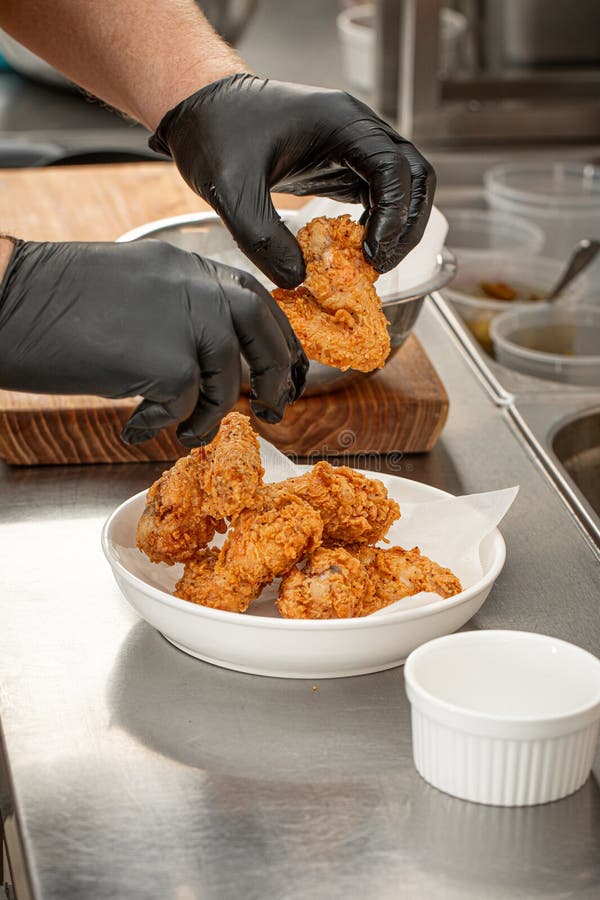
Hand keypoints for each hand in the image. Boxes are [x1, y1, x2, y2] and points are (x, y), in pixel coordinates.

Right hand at [0, 239, 307, 445]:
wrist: (6, 300)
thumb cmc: (54, 301)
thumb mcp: (132, 288)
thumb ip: (175, 308)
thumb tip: (207, 355)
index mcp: (185, 266)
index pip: (252, 296)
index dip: (274, 336)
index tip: (282, 367)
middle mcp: (193, 285)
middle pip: (259, 329)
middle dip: (273, 373)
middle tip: (269, 409)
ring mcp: (183, 319)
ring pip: (224, 380)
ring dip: (208, 416)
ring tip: (184, 432)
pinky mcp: (164, 359)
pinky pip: (184, 407)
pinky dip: (162, 427)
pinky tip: (134, 428)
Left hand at [149, 74, 435, 287]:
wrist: (201, 110)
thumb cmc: (215, 131)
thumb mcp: (231, 188)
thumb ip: (261, 237)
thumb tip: (297, 279)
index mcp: (341, 122)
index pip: (393, 168)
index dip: (393, 216)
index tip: (371, 254)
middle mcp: (356, 130)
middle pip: (414, 175)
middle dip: (408, 224)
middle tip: (380, 265)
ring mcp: (352, 148)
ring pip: (403, 187)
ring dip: (399, 226)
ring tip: (372, 263)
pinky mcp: (340, 166)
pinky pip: (378, 195)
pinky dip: (378, 224)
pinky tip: (357, 249)